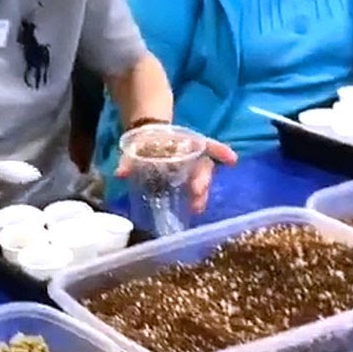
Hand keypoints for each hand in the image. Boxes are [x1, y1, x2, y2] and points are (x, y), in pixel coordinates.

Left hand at [116, 139, 237, 213]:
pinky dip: (197, 199)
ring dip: (201, 194)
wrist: (148, 141)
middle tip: (197, 194)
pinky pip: (195, 189)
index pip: (206, 144)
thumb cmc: (147, 142)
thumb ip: (128, 160)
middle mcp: (193, 155)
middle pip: (204, 167)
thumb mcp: (136, 147)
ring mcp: (191, 168)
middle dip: (202, 181)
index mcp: (185, 142)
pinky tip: (194, 210)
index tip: (233, 160)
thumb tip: (120, 174)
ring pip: (202, 179)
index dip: (220, 151)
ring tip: (196, 208)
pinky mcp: (187, 180)